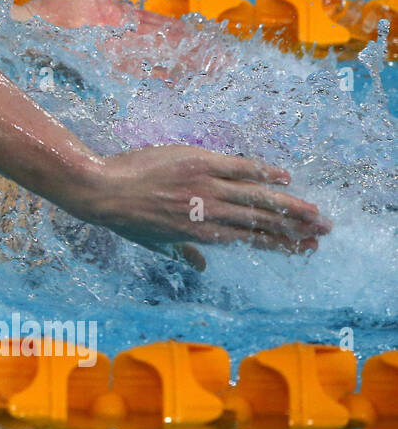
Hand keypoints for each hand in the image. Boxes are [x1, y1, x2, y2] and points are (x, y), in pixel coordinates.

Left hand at [70, 146, 330, 268]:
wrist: (104, 191)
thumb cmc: (125, 217)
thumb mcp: (153, 242)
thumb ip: (182, 252)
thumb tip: (201, 266)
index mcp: (201, 234)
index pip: (249, 239)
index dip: (279, 243)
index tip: (303, 247)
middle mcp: (209, 213)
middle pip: (262, 222)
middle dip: (295, 228)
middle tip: (324, 231)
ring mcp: (206, 188)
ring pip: (258, 198)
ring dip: (290, 205)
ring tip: (315, 212)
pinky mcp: (199, 163)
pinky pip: (239, 166)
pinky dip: (263, 170)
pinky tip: (285, 175)